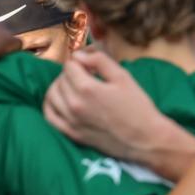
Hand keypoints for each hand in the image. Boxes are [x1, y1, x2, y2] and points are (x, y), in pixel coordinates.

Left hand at [43, 48, 166, 159]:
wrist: (145, 140)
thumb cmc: (138, 107)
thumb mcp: (123, 77)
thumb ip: (100, 61)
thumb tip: (79, 55)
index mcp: (87, 88)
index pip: (70, 65)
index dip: (80, 60)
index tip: (90, 63)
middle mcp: (74, 105)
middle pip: (61, 79)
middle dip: (71, 72)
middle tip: (86, 74)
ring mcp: (71, 121)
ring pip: (52, 95)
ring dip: (60, 86)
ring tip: (74, 86)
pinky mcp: (71, 134)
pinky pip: (50, 116)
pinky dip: (51, 104)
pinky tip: (60, 100)